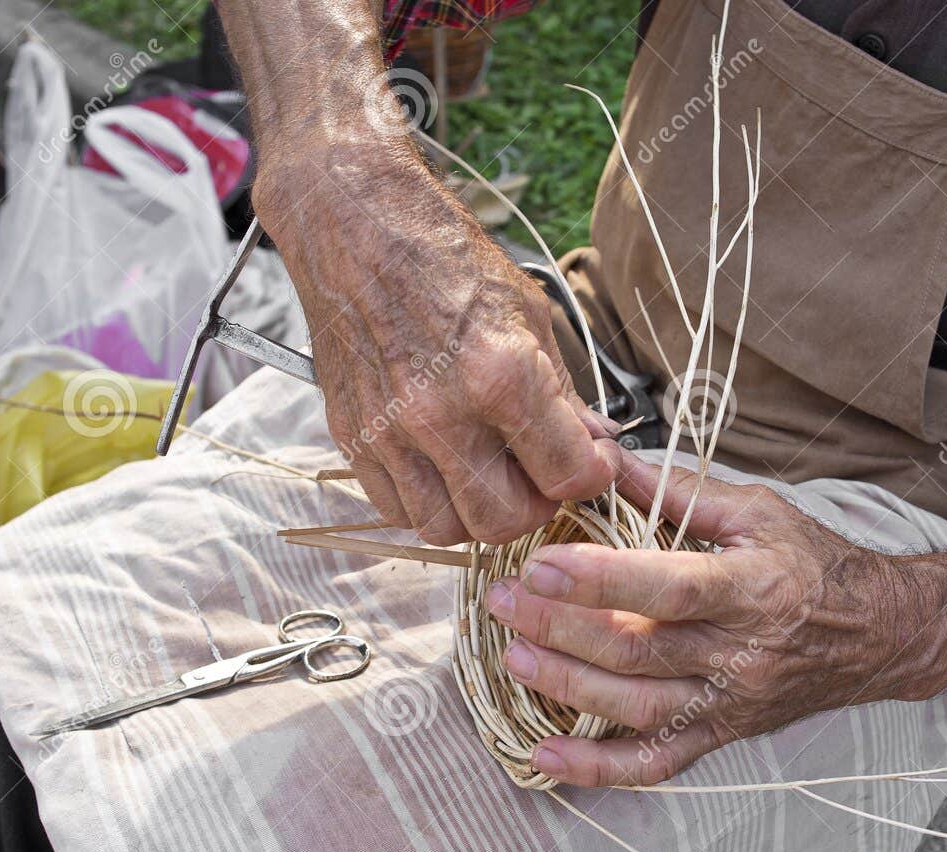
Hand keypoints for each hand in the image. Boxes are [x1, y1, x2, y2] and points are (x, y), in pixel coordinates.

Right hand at [252, 157, 618, 545]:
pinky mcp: (352, 437)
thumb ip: (564, 394)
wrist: (357, 226)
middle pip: (504, 522)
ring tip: (488, 475)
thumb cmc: (448, 260)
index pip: (567, 476)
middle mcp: (442, 414)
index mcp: (501, 375)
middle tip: (539, 476)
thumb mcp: (531, 314)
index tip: (589, 464)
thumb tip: (594, 446)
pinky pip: (397, 509)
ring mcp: (390, 431)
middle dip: (534, 507)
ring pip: (446, 530)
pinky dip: (427, 501)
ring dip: (477, 513)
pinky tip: (442, 465)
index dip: (590, 477)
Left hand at [482, 453, 946, 785]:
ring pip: (636, 707)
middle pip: (637, 650)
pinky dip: (597, 768)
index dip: (599, 580)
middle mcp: (741, 654)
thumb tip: (600, 457)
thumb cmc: (812, 562)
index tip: (538, 564)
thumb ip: (675, 492)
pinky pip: (656, 764)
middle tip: (501, 602)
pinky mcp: (721, 734)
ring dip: (566, 686)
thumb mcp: (755, 512)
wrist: (878, 633)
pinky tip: (544, 754)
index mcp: (752, 589)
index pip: (668, 587)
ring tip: (512, 657)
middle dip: (559, 627)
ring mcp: (729, 703)